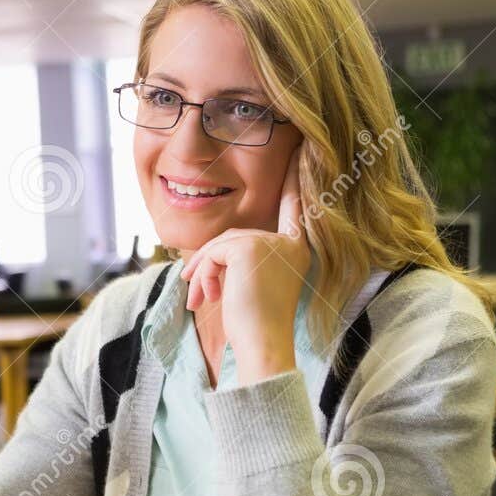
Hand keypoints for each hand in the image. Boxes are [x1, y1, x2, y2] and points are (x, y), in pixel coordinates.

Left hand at [180, 154, 311, 384]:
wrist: (263, 345)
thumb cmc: (256, 326)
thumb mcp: (250, 287)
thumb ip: (239, 262)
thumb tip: (204, 255)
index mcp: (297, 249)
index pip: (295, 207)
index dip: (296, 179)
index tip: (302, 149)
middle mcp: (290, 242)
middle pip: (235, 235)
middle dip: (209, 262)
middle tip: (193, 291)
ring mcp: (271, 243)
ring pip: (221, 244)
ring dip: (202, 272)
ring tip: (199, 300)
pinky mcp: (249, 249)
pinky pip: (214, 252)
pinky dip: (202, 275)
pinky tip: (208, 297)